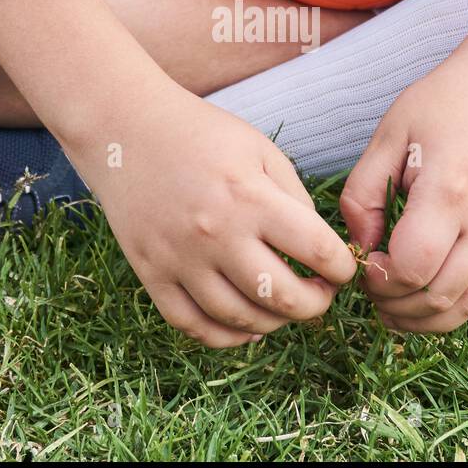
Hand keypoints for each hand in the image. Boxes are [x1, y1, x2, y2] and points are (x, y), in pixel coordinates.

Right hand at [73, 89, 356, 347]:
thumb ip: (295, 200)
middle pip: (283, 298)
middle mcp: (216, 235)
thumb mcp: (261, 150)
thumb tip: (318, 251)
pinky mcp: (151, 273)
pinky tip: (246, 326)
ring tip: (283, 308)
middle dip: (315, 304)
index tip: (342, 269)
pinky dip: (226, 337)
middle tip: (319, 294)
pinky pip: (193, 325)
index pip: (317, 251)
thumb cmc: (202, 134)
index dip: (342, 268)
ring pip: (241, 320)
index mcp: (251, 198)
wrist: (125, 130)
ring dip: (274, 323)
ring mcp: (180, 259)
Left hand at [340, 56, 467, 332]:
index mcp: (448, 191)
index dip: (380, 280)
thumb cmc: (444, 104)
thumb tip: (360, 248)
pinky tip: (435, 297)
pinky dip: (463, 307)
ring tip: (398, 308)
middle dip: (397, 305)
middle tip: (373, 291)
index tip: (365, 264)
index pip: (412, 267)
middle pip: (440, 296)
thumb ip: (363, 195)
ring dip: (429, 318)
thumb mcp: (387, 135)